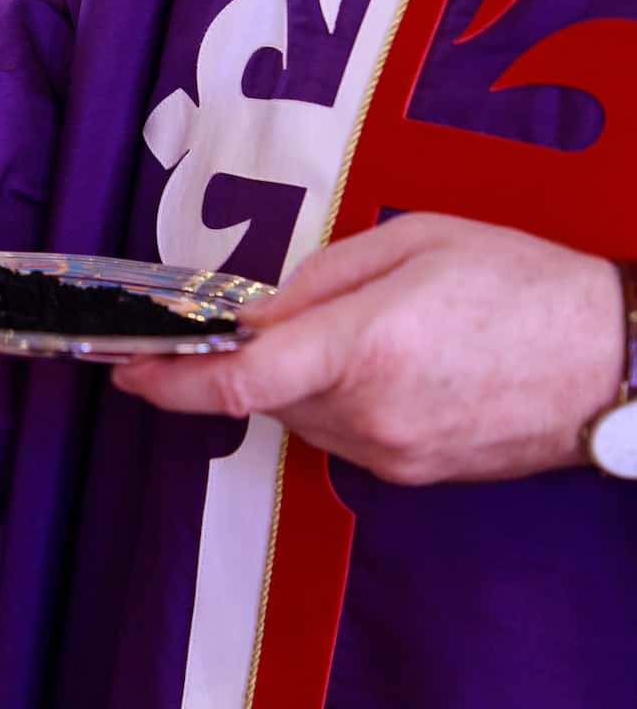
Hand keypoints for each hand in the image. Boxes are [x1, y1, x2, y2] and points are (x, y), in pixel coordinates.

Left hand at [111, 213, 624, 483]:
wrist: (614, 362)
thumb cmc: (521, 284)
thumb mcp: (412, 241)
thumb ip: (320, 278)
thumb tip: (261, 313)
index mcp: (363, 346)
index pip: (238, 381)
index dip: (169, 381)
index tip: (125, 370)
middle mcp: (367, 413)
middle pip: (261, 395)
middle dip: (243, 359)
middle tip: (254, 321)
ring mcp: (389, 452)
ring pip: (296, 416)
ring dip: (291, 379)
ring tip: (350, 331)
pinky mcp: (408, 472)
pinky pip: (336, 434)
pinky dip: (329, 399)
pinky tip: (375, 364)